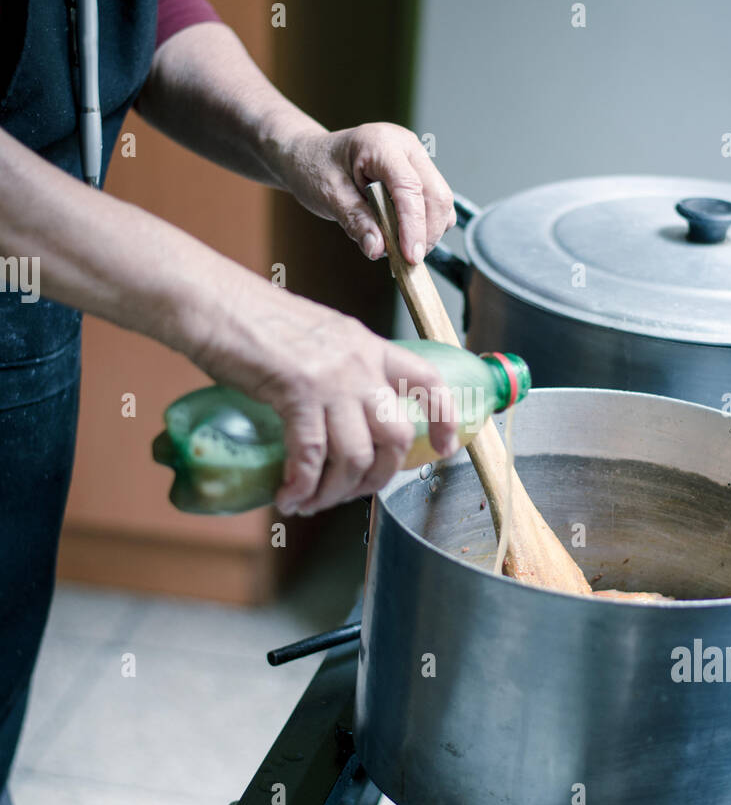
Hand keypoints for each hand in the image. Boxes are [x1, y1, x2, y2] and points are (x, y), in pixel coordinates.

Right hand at [193, 268, 460, 514]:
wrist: (211, 302)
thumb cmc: (250, 320)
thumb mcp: (316, 338)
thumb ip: (337, 371)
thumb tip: (337, 418)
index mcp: (368, 346)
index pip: (428, 380)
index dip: (445, 418)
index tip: (445, 449)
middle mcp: (359, 362)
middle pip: (397, 436)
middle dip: (378, 478)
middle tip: (350, 493)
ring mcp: (331, 377)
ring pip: (357, 456)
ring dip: (336, 492)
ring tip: (311, 502)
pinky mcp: (297, 391)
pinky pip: (312, 457)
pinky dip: (301, 486)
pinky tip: (287, 496)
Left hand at [272, 122, 457, 262]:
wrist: (309, 155)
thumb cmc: (314, 167)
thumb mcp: (328, 195)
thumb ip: (355, 221)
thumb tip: (378, 249)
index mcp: (382, 143)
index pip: (410, 187)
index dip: (413, 225)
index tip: (410, 256)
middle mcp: (406, 146)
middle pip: (436, 195)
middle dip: (426, 233)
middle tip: (407, 262)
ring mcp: (416, 158)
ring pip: (440, 202)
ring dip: (427, 232)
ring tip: (400, 250)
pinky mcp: (418, 174)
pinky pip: (433, 204)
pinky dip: (424, 226)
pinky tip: (403, 238)